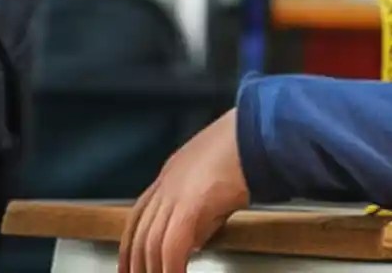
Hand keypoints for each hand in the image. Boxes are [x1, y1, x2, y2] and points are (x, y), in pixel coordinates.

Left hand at [118, 109, 248, 272]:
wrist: (261, 131)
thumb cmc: (249, 150)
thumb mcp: (217, 183)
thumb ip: (201, 214)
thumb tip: (194, 243)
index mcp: (170, 176)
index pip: (138, 217)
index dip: (130, 246)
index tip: (129, 265)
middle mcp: (166, 184)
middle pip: (138, 233)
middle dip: (136, 263)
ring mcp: (175, 192)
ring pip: (150, 242)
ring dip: (154, 269)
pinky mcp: (191, 203)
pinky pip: (171, 245)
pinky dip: (172, 267)